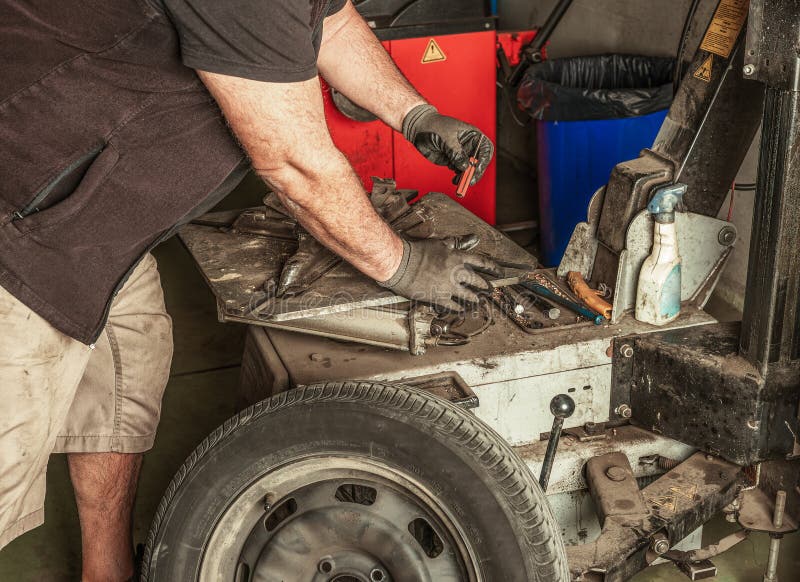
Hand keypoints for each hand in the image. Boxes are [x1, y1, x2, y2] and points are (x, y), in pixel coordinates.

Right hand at [378, 236, 500, 311]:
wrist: (401, 264)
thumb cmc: (417, 251)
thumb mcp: (438, 243)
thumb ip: (452, 244)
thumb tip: (463, 241)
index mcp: (457, 257)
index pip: (481, 262)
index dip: (492, 267)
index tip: (499, 271)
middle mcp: (456, 272)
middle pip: (477, 281)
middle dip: (486, 286)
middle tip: (490, 289)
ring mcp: (449, 286)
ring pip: (468, 295)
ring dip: (475, 299)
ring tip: (479, 301)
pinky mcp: (439, 297)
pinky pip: (453, 305)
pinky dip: (459, 308)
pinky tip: (462, 310)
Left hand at [402, 104, 493, 185]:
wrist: (419, 129)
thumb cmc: (434, 126)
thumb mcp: (446, 138)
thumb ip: (456, 152)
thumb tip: (465, 166)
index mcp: (472, 135)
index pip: (485, 148)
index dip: (484, 159)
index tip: (478, 168)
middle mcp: (469, 145)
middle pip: (479, 161)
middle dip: (475, 172)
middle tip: (470, 181)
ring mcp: (461, 153)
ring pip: (469, 168)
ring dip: (466, 177)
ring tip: (458, 181)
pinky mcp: (453, 160)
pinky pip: (459, 171)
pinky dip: (459, 177)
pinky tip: (454, 179)